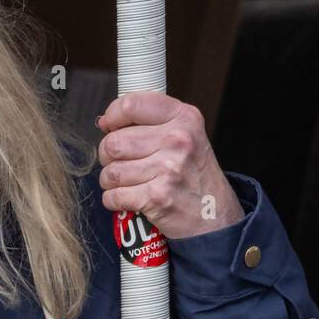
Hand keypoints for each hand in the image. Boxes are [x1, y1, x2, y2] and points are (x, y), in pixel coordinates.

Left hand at [97, 92, 243, 239]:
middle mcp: (177, 140)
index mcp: (184, 117)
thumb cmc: (192, 174)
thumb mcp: (186, 135)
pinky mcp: (157, 197)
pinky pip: (114, 196)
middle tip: (118, 162)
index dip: (112, 117)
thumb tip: (105, 122)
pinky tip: (126, 198)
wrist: (213, 214)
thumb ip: (153, 122)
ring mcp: (168, 169)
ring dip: (110, 181)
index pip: (131, 105)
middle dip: (107, 156)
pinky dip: (113, 200)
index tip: (110, 127)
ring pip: (111, 172)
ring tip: (124, 182)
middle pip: (113, 142)